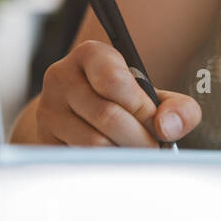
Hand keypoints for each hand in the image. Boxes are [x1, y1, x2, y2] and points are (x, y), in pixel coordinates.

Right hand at [34, 39, 200, 146]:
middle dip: (139, 139)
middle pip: (106, 116)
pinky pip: (79, 160)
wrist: (78, 113)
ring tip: (136, 155)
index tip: (157, 126)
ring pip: (92, 143)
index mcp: (91, 55)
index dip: (141, 109)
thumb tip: (168, 128)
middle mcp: (61, 76)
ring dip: (123, 155)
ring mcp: (48, 109)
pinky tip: (116, 160)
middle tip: (154, 150)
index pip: (114, 81)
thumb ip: (176, 107)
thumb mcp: (151, 96)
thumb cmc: (122, 102)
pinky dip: (105, 165)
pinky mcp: (43, 139)